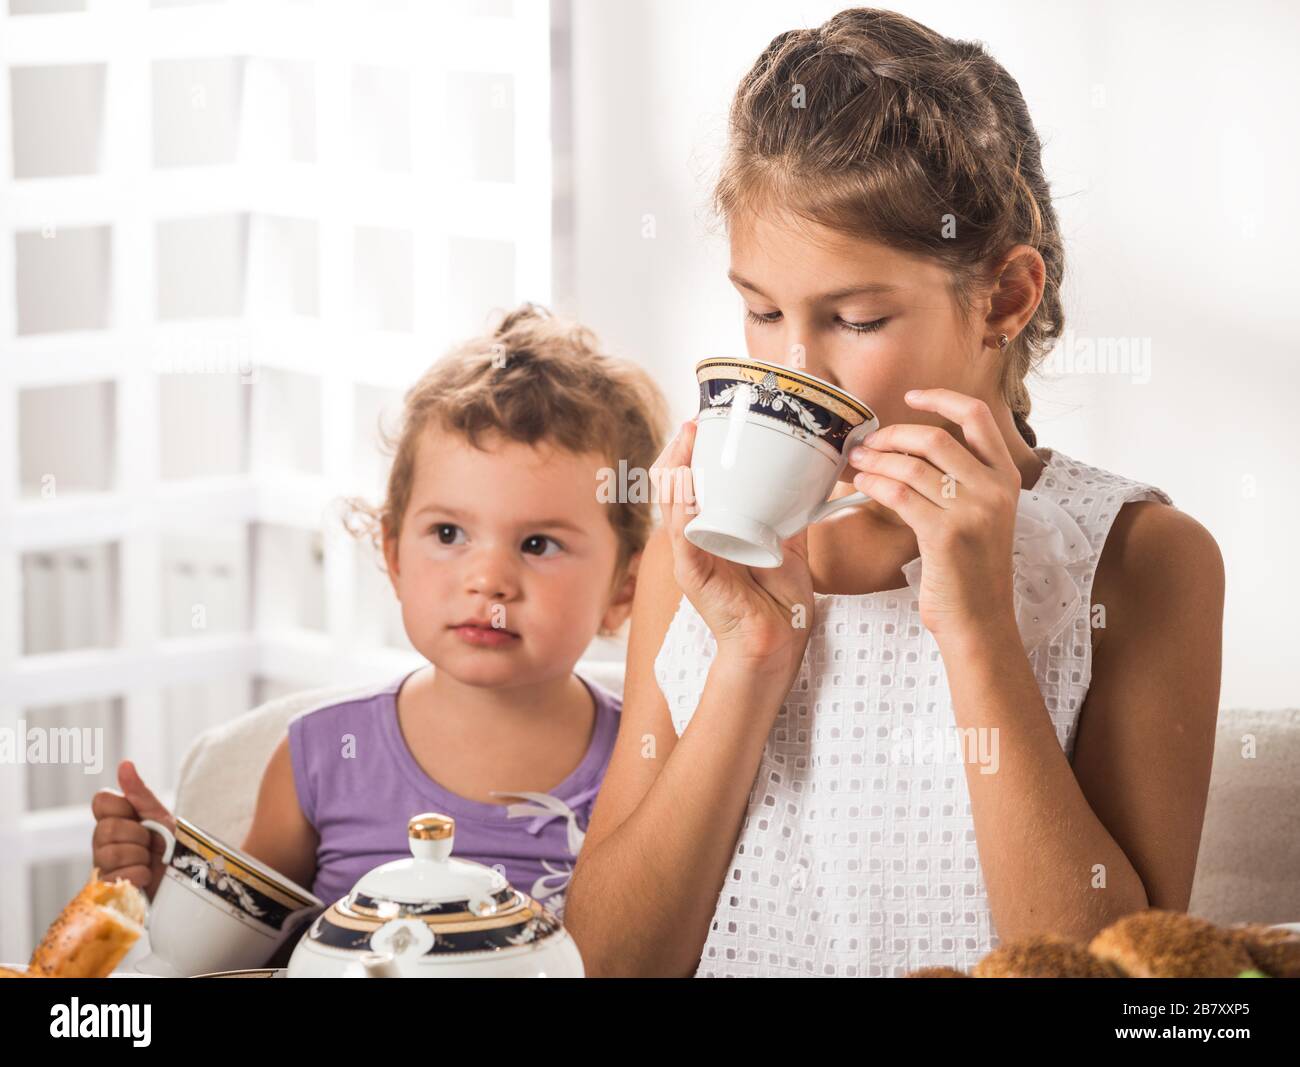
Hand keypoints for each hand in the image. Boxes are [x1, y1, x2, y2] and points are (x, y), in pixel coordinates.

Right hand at [90, 760, 175, 899]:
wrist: (186, 881)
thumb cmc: (173, 848)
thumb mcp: (161, 817)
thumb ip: (140, 793)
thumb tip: (124, 763)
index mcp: (113, 820)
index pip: (101, 800)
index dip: (123, 808)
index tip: (139, 818)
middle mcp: (102, 842)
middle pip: (107, 828)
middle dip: (138, 836)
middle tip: (150, 844)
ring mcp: (102, 866)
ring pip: (111, 854)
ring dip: (140, 857)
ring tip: (149, 862)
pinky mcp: (107, 891)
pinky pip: (117, 876)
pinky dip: (139, 875)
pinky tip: (146, 878)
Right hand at [652, 417, 814, 678]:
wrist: (780, 641)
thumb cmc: (779, 601)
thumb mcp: (788, 546)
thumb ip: (790, 517)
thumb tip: (808, 484)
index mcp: (710, 532)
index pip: (687, 486)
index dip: (688, 455)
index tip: (703, 425)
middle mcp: (693, 540)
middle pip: (670, 488)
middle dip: (677, 453)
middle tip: (693, 426)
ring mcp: (689, 556)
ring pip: (669, 504)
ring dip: (675, 469)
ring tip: (686, 442)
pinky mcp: (692, 573)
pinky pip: (682, 534)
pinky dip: (681, 506)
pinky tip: (686, 484)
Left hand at [846, 389, 1021, 643]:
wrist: (979, 621)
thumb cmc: (968, 570)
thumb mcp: (978, 516)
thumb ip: (957, 480)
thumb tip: (905, 447)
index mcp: (1006, 477)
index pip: (977, 416)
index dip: (941, 398)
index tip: (911, 396)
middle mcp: (995, 489)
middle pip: (935, 437)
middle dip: (892, 435)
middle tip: (866, 443)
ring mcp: (973, 511)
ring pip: (913, 465)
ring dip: (876, 459)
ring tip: (854, 462)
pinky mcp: (946, 534)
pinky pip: (900, 494)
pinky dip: (874, 484)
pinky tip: (861, 484)